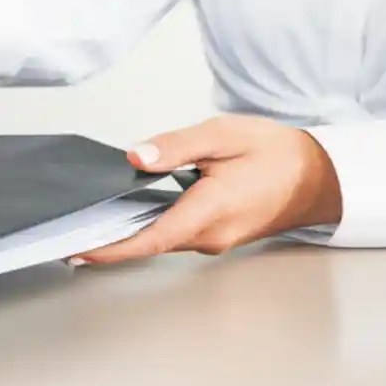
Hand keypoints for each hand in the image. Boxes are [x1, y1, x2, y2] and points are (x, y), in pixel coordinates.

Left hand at [74, 115, 342, 263]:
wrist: (318, 176)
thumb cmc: (276, 153)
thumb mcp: (224, 135)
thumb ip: (177, 146)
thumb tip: (137, 156)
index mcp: (211, 210)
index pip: (151, 238)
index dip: (112, 248)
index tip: (80, 250)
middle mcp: (211, 235)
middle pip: (149, 243)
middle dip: (109, 242)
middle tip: (68, 236)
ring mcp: (214, 241)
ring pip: (160, 241)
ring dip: (127, 236)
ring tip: (88, 226)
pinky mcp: (214, 237)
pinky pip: (173, 237)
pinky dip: (146, 231)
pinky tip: (127, 218)